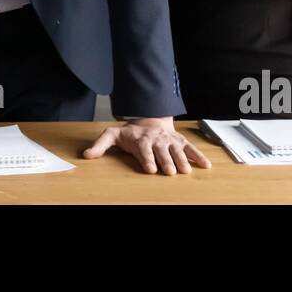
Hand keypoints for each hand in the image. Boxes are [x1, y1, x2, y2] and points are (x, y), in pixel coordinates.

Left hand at [82, 117, 211, 174]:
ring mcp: (169, 140)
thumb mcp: (111, 135)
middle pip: (162, 151)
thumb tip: (86, 155)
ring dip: (182, 160)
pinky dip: (198, 156)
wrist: (148, 119)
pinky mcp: (179, 141)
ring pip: (177, 150)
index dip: (147, 159)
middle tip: (170, 171)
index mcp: (140, 140)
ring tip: (186, 171)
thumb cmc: (130, 133)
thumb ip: (100, 145)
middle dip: (166, 161)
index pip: (144, 150)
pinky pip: (190, 148)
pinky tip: (205, 165)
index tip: (150, 168)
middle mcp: (156, 139)